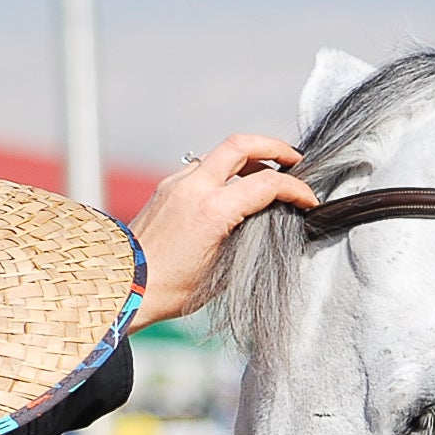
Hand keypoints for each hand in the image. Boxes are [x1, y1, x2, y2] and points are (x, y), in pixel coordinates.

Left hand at [130, 134, 313, 327]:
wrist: (125, 287)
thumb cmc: (171, 290)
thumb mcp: (223, 269)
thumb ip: (248, 237)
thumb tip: (268, 221)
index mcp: (211, 210)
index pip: (266, 183)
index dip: (296, 189)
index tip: (309, 200)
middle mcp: (192, 188)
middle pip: (240, 144)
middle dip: (273, 147)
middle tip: (294, 160)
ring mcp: (175, 184)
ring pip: (219, 153)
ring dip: (248, 158)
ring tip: (266, 174)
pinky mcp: (165, 188)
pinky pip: (201, 168)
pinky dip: (224, 171)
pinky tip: (234, 189)